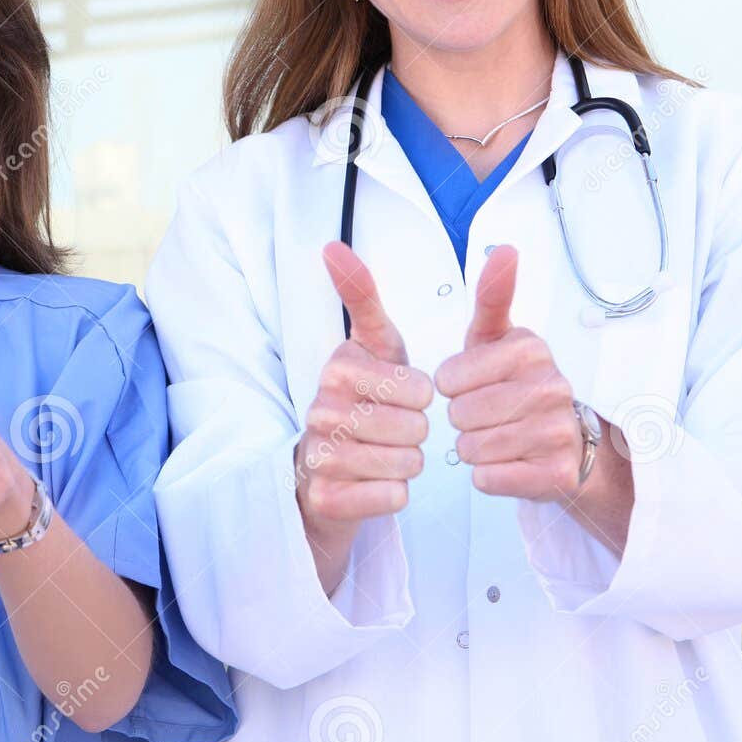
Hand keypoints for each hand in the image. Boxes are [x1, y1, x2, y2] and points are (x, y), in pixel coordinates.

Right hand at [295, 242, 433, 529]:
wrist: (334, 466)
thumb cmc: (367, 398)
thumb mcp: (375, 343)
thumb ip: (362, 294)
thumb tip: (331, 244)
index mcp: (338, 367)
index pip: (419, 388)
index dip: (423, 397)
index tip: (402, 395)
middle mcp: (320, 408)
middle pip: (413, 428)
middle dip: (417, 432)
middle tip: (396, 429)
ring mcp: (318, 454)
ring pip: (405, 464)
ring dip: (408, 463)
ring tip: (388, 455)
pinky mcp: (324, 496)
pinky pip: (392, 497)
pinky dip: (396, 493)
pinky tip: (377, 482)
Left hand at [435, 245, 583, 500]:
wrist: (567, 441)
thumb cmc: (515, 384)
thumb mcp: (497, 338)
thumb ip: (492, 296)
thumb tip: (505, 249)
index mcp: (531, 349)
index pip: (449, 379)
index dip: (453, 387)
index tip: (476, 384)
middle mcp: (551, 387)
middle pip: (460, 416)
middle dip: (463, 421)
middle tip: (488, 415)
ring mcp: (558, 432)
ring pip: (472, 449)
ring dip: (474, 448)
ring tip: (498, 437)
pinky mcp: (557, 474)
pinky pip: (488, 478)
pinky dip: (488, 475)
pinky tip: (509, 462)